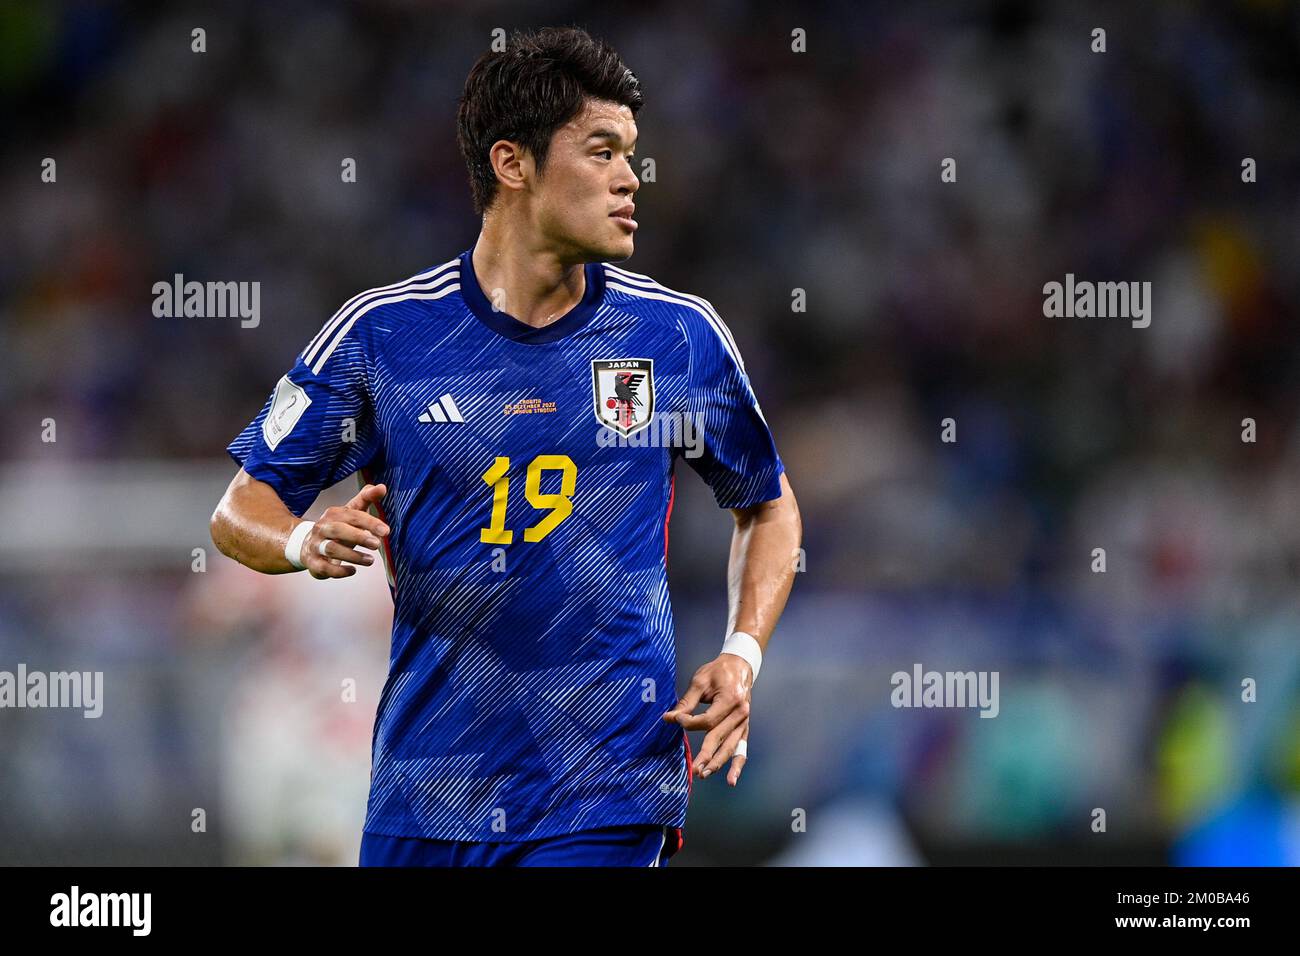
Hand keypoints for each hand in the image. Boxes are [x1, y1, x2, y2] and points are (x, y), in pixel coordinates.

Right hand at [301, 483, 389, 579]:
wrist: (307, 544)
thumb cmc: (338, 527)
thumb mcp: (351, 512)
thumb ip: (366, 499)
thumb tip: (382, 487)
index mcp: (334, 514)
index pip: (353, 515)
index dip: (370, 522)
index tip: (386, 531)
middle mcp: (322, 527)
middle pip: (339, 530)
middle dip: (359, 537)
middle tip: (377, 544)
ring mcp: (315, 545)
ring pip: (331, 549)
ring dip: (352, 556)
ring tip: (371, 561)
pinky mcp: (312, 562)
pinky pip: (323, 568)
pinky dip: (339, 571)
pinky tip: (353, 571)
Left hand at [662, 654, 751, 783]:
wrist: (740, 666)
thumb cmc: (718, 672)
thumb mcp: (700, 681)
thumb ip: (686, 702)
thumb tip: (669, 718)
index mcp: (731, 699)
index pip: (708, 720)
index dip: (690, 723)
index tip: (675, 720)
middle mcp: (741, 713)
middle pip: (720, 738)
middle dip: (705, 754)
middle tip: (694, 768)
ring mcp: (744, 723)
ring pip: (730, 748)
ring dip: (717, 763)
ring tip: (704, 774)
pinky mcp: (744, 729)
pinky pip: (741, 750)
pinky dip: (737, 766)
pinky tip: (731, 780)